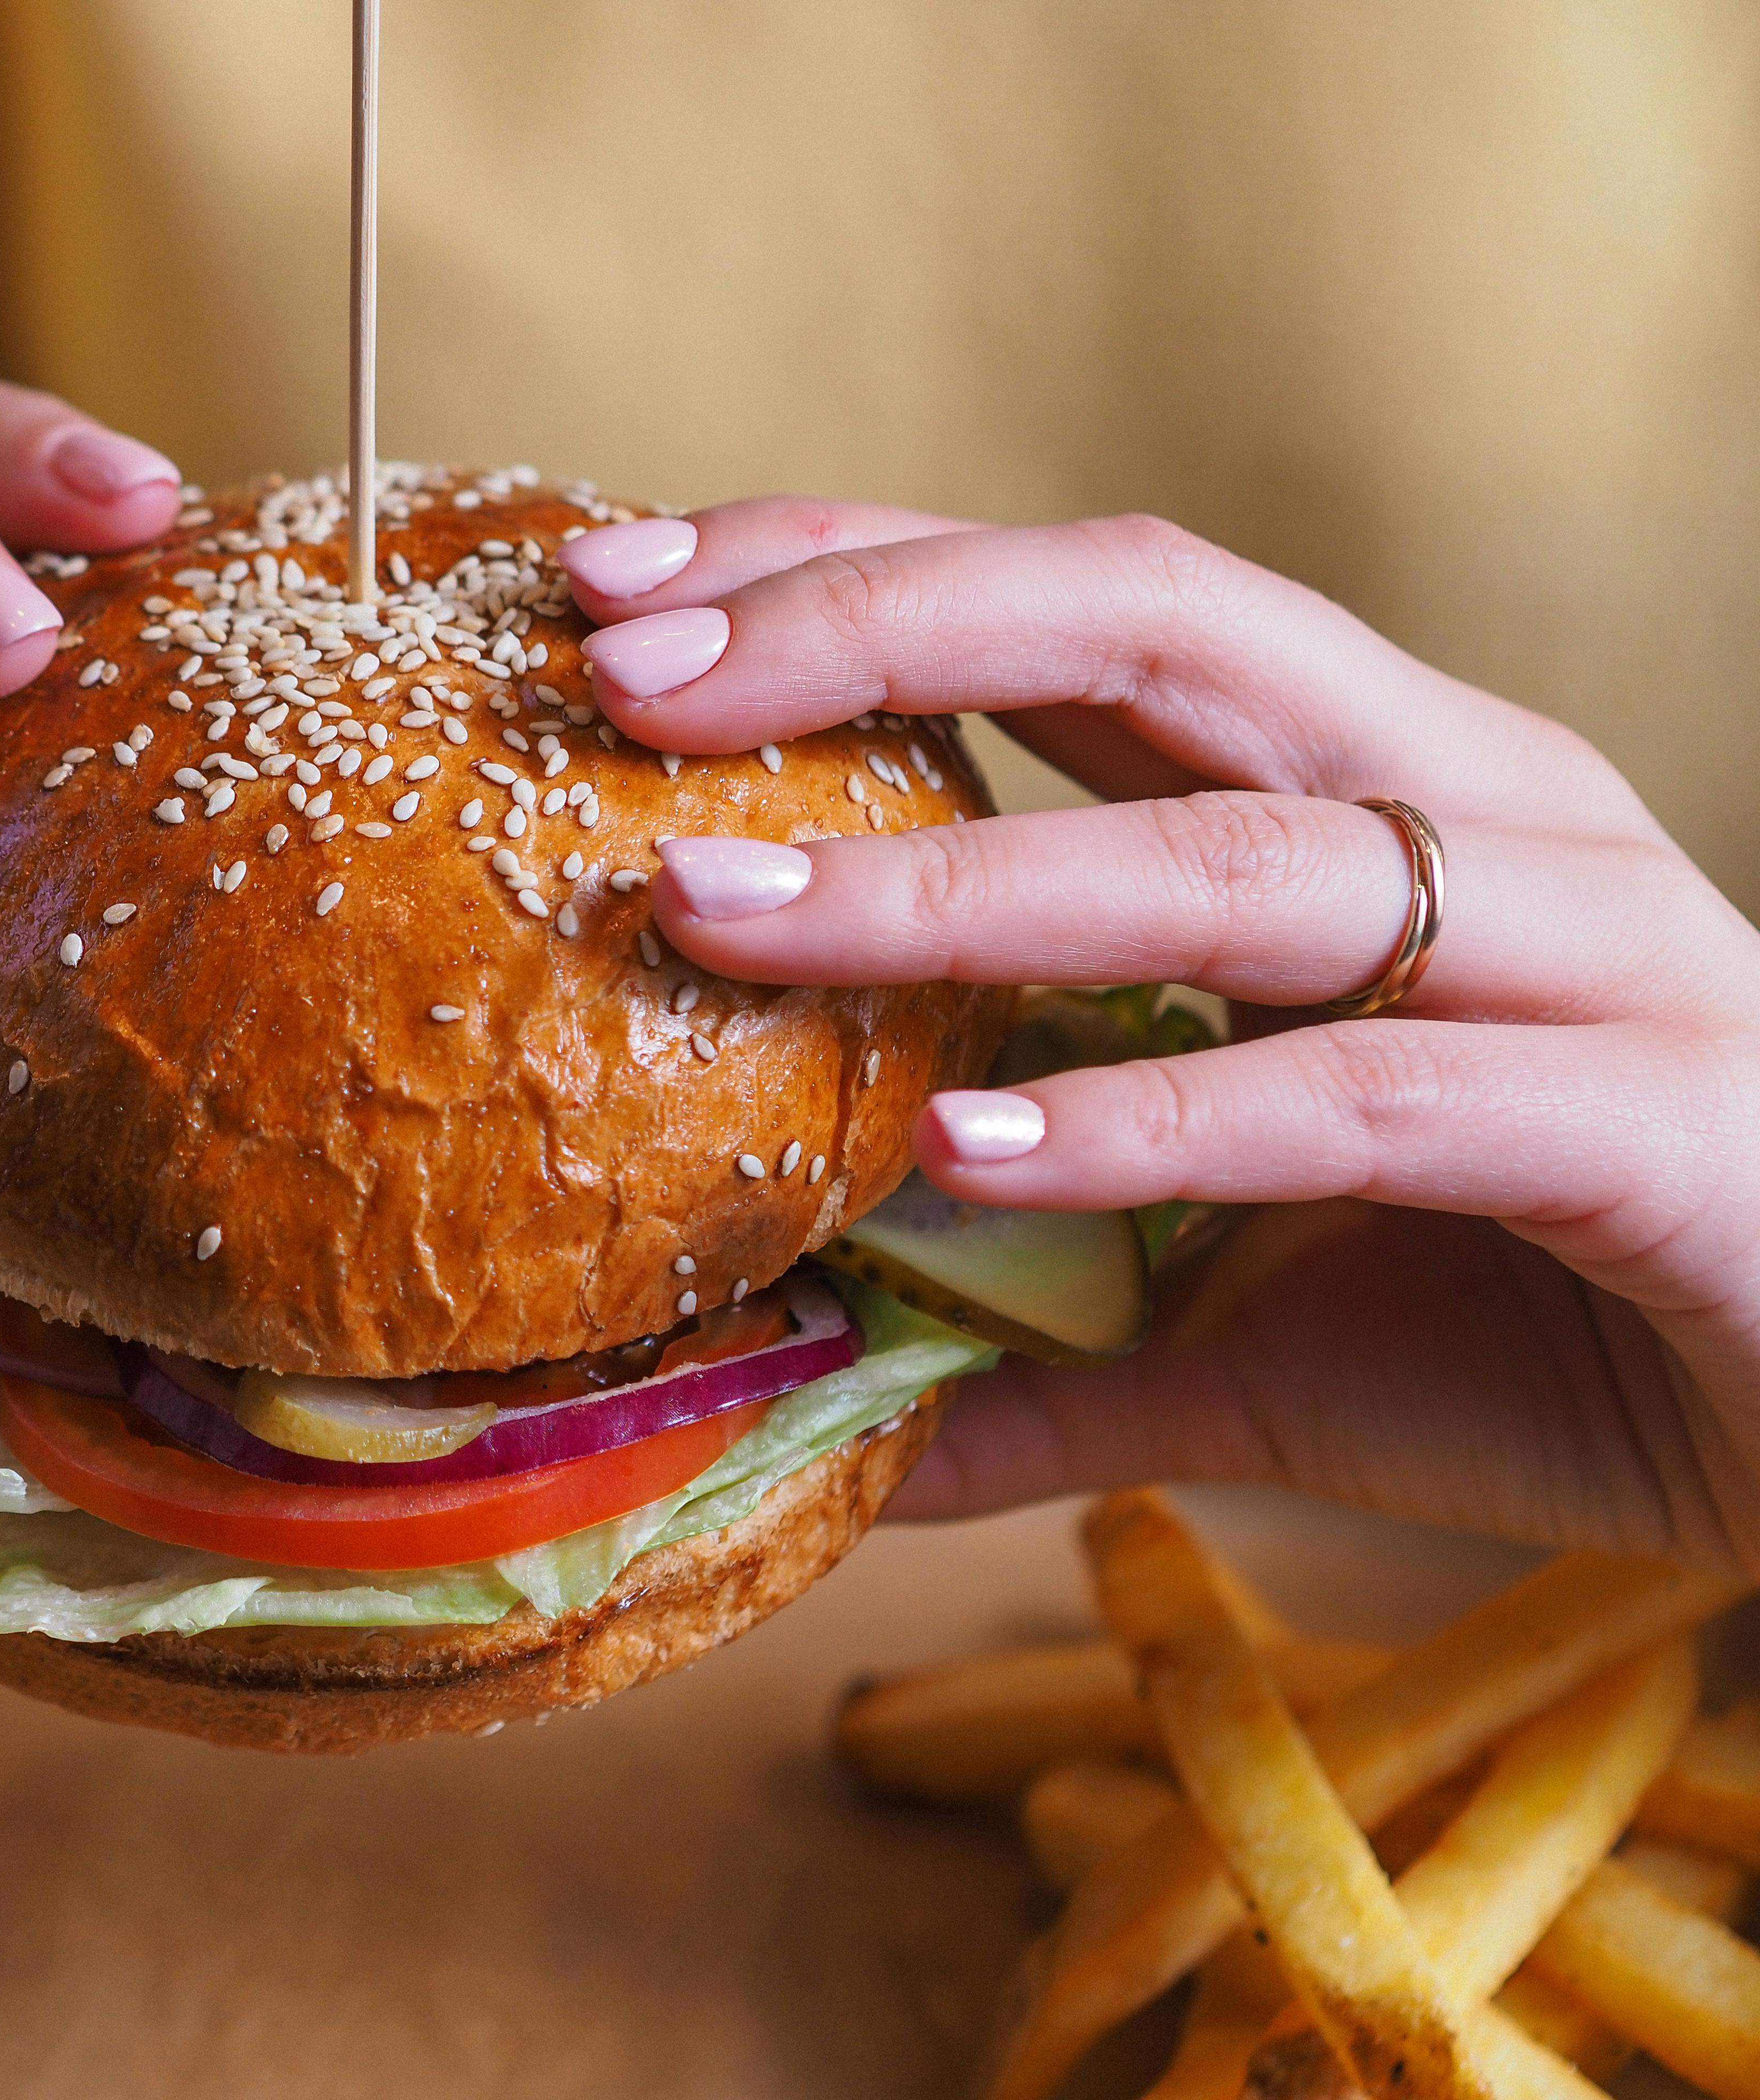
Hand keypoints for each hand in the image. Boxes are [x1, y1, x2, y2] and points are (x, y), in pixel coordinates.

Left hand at [562, 501, 1759, 1567]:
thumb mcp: (1243, 1320)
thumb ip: (1030, 1347)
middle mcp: (1478, 810)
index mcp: (1376, 786)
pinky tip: (972, 1152)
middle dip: (871, 626)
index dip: (848, 575)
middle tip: (621, 667)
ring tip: (713, 909)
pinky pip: (1371, 1092)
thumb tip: (801, 1401)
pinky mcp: (1654, 1124)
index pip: (1078, 608)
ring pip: (1239, 851)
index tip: (619, 597)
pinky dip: (1163, 1114)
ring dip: (956, 884)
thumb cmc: (1556, 1316)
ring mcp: (1585, 949)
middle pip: (1151, 619)